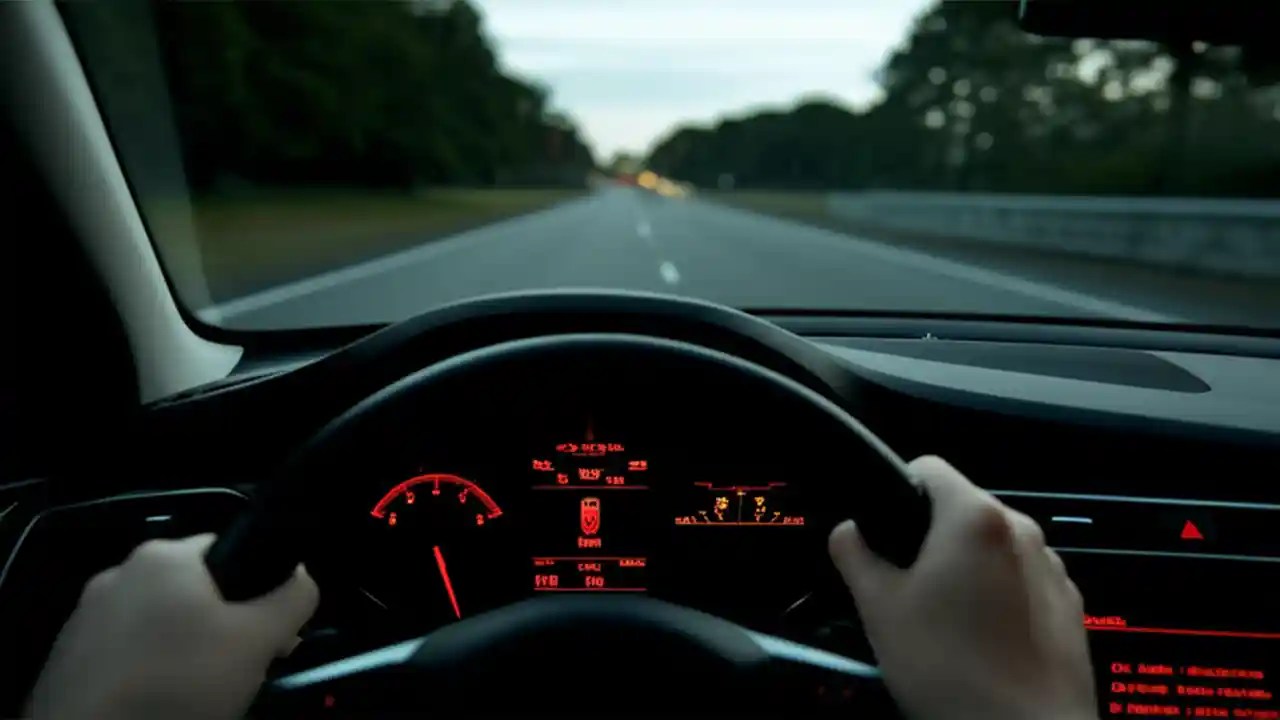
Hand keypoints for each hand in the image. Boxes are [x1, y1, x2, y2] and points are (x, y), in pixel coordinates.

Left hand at [27, 534, 318, 719]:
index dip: (259, 590)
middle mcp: (118, 575)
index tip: (267, 633)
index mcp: (163, 558)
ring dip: (183, 649)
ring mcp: (86, 618)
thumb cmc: (178, 684)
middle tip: (239, 667)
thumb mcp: (258, 641)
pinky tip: (160, 700)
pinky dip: (147, 671)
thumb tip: (302, 578)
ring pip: (158, 624)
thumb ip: (293, 599)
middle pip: (193, 591)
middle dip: (221, 626)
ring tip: (199, 690)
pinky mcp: (68, 658)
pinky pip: (126, 653)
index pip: (229, 551)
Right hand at [829, 456, 1095, 719]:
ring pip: (995, 548)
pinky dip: (1002, 596)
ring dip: (969, 568)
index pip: (929, 467)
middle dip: (932, 537)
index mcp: (974, 518)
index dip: (898, 489)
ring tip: (945, 620)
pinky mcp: (1070, 606)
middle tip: (905, 587)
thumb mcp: (879, 608)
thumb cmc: (947, 667)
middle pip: (963, 510)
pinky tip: (982, 640)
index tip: (884, 528)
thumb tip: (847, 532)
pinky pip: (1025, 582)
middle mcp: (1022, 531)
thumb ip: (855, 556)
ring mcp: (1053, 568)